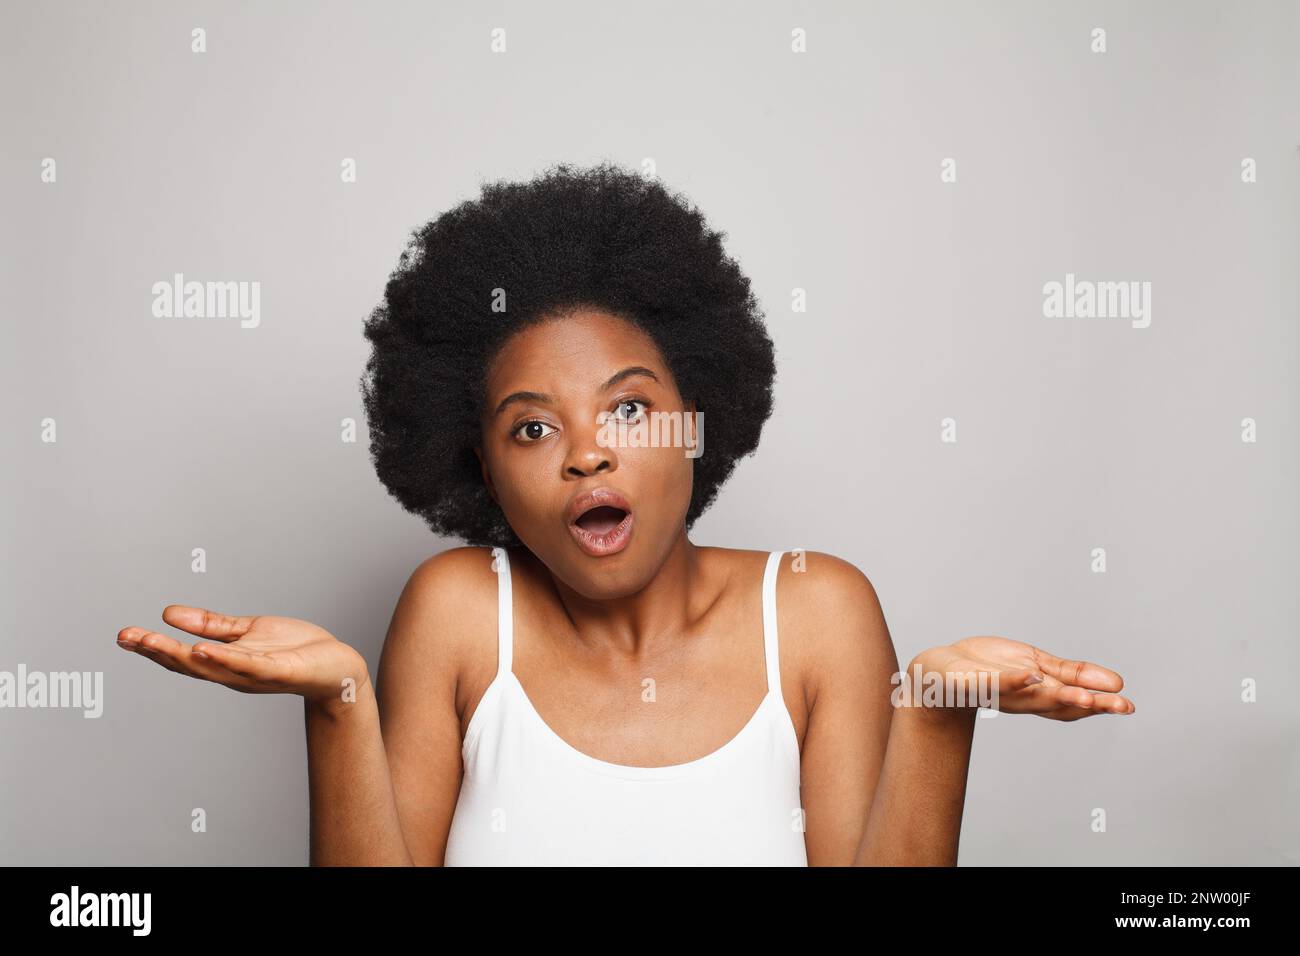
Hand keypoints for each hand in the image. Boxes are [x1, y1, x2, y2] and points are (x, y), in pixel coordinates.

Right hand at [116, 606, 368, 707]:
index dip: (153, 647)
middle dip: (156, 650)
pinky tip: (203, 649)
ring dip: (181, 654)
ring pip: (212, 666)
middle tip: (125, 637)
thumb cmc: (295, 650)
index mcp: (224, 662)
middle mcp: (233, 672)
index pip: (182, 655)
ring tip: (153, 642)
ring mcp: (254, 674)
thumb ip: (211, 625)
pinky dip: (224, 658)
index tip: (123, 635)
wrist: (338, 666)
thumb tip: (169, 614)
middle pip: (188, 663)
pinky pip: (247, 665)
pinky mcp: (278, 670)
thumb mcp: (247, 632)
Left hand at [903, 637, 1134, 720]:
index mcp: (1038, 694)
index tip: (1127, 705)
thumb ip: (1071, 673)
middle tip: (1118, 706)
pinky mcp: (973, 683)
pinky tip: (1032, 675)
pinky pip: (994, 684)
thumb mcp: (1036, 664)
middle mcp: (1022, 698)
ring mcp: (998, 692)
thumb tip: (1115, 682)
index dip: (1100, 705)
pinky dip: (1014, 681)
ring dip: (1058, 696)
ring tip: (1086, 696)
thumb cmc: (987, 667)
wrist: (938, 671)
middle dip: (1089, 705)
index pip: (1073, 702)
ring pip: (1032, 698)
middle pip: (1059, 704)